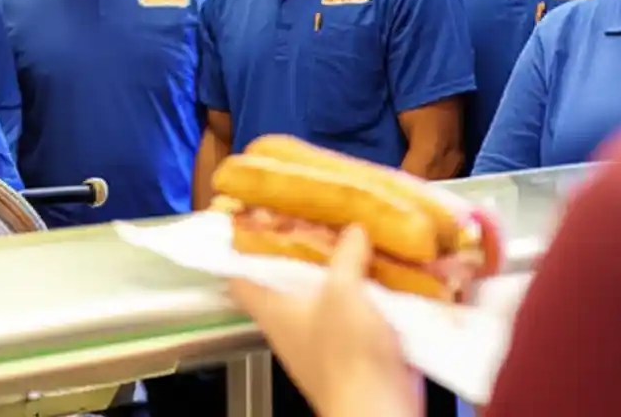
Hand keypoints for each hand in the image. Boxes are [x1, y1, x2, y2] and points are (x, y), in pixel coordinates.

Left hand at [227, 224, 423, 416]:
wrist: (378, 411)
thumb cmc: (348, 356)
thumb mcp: (344, 292)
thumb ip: (346, 256)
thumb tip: (353, 230)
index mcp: (273, 310)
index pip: (240, 278)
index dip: (241, 249)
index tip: (250, 224)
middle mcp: (289, 327)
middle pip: (283, 283)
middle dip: (298, 253)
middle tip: (312, 222)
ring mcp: (319, 342)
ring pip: (320, 298)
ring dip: (336, 274)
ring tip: (351, 241)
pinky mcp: (349, 354)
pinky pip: (350, 315)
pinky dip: (361, 297)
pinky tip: (380, 279)